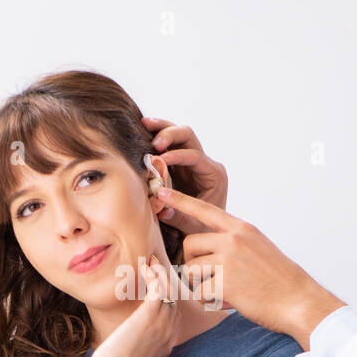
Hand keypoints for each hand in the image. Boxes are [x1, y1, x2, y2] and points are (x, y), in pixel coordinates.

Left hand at [89, 258, 187, 356]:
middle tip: (155, 267)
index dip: (168, 300)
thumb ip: (139, 349)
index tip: (157, 287)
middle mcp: (169, 332)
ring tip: (150, 262)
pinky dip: (154, 276)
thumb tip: (130, 341)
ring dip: (161, 274)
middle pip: (175, 300)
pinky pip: (159, 288)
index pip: (175, 316)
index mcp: (168, 344)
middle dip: (166, 282)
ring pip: (169, 291)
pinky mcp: (150, 315)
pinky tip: (145, 268)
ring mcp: (162, 323)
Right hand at [141, 117, 228, 234]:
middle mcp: (205, 163)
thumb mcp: (193, 226)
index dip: (177, 155)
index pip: (195, 156)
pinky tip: (143, 130)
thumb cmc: (203, 229)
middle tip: (155, 144)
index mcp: (214, 174)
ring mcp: (192, 161)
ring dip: (162, 128)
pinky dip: (156, 135)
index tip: (161, 159)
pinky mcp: (180, 163)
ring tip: (144, 124)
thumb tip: (162, 208)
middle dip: (170, 135)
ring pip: (179, 134)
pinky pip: (170, 143)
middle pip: (188, 136)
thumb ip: (178, 216)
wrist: (206, 232)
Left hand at [152, 188, 345, 347]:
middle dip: (193, 261)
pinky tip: (227, 302)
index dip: (181, 201)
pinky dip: (208, 301)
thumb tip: (206, 247)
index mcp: (242, 229)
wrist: (298, 300)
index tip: (161, 192)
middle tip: (210, 276)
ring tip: (223, 290)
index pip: (205, 210)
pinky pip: (198, 292)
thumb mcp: (258, 247)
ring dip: (200, 283)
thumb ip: (233, 241)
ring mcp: (228, 261)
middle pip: (190, 244)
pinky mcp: (224, 284)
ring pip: (191, 269)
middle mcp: (233, 240)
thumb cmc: (278, 278)